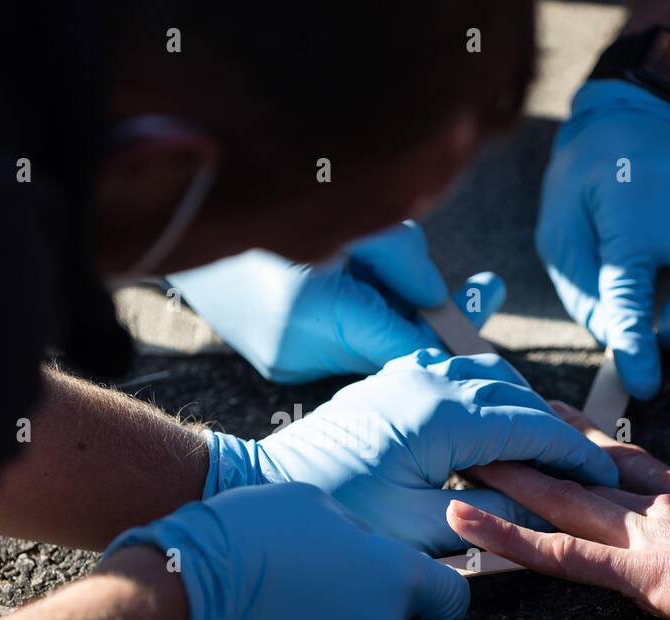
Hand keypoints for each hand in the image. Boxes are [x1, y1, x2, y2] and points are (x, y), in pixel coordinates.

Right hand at [102, 482, 468, 619]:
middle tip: (303, 582)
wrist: (184, 596)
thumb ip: (356, 533)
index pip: (449, 597)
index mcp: (392, 579)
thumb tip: (364, 552)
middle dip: (356, 606)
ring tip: (271, 610)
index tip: (424, 594)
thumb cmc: (247, 535)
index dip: (437, 593)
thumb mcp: (311, 503)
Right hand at [168, 221, 503, 383]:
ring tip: (418, 270)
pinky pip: (340, 346)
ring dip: (397, 317)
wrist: (174, 218)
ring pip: (368, 349)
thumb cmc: (270, 206)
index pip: (411, 347)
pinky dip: (362, 321)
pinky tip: (359, 284)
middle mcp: (302, 351)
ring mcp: (286, 363)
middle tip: (488, 289)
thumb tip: (442, 301)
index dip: (459, 345)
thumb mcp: (350, 218)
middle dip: (438, 323)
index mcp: (318, 312)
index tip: (495, 341)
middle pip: (395, 353)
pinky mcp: (277, 362)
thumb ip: (405, 260)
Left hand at [204, 349, 617, 554]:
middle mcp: (430, 381)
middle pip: (518, 394)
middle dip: (555, 430)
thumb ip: (489, 513)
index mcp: (444, 416)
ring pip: (490, 375)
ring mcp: (409, 373)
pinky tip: (492, 434)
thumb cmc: (339, 513)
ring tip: (541, 454)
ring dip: (522, 409)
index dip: (574, 454)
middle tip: (580, 470)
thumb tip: (542, 507)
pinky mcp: (393, 378)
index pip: (533, 427)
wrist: (267, 482)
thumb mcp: (420, 528)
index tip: (602, 477)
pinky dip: (489, 397)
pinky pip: (458, 374)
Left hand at [537, 80, 669, 399]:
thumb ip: (587, 293)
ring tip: (668, 276)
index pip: (633, 299)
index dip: (640, 348)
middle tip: (658, 328)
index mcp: (628, 217)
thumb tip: (619, 342)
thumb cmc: (587, 178)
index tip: (644, 384)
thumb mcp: (560, 234)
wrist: (638, 105)